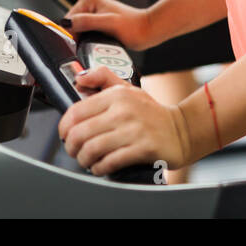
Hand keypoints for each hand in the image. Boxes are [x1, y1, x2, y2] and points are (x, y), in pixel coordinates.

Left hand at [59, 69, 190, 175]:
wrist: (181, 130)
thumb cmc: (151, 112)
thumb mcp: (127, 88)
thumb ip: (102, 78)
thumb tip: (79, 78)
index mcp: (116, 95)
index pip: (76, 111)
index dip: (64, 127)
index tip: (65, 135)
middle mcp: (124, 110)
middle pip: (80, 133)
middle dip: (71, 147)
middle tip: (74, 151)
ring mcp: (134, 130)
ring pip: (92, 149)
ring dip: (84, 159)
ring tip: (86, 160)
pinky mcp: (144, 149)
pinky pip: (111, 162)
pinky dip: (100, 168)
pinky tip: (100, 167)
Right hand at [65, 0, 154, 50]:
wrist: (146, 32)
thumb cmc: (133, 27)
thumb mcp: (108, 23)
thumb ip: (86, 21)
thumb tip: (67, 23)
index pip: (69, 19)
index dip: (69, 34)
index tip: (74, 46)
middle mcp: (89, 4)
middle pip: (72, 26)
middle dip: (76, 38)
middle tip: (86, 47)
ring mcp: (92, 13)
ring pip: (77, 31)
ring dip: (82, 40)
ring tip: (93, 46)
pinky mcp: (96, 23)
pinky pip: (85, 34)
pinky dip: (87, 41)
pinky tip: (94, 45)